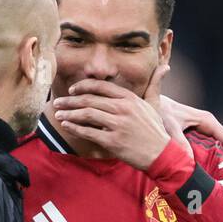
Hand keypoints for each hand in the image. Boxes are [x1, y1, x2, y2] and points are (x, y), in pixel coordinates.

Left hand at [51, 65, 171, 170]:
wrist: (161, 154)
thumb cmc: (155, 129)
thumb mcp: (155, 104)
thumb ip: (154, 84)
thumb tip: (165, 67)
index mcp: (129, 98)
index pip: (101, 86)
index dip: (83, 86)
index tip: (71, 90)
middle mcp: (122, 109)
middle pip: (89, 100)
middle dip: (69, 101)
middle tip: (58, 103)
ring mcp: (117, 125)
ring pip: (86, 115)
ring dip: (69, 114)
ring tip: (58, 115)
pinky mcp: (113, 141)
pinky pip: (88, 132)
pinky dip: (75, 128)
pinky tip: (66, 126)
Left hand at [157, 95, 222, 176]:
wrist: (150, 102)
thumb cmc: (161, 111)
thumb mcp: (170, 126)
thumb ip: (179, 141)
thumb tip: (190, 161)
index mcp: (208, 121)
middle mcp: (207, 125)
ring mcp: (201, 130)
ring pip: (217, 149)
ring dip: (221, 164)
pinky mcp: (193, 136)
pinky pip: (206, 150)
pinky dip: (209, 162)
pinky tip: (207, 175)